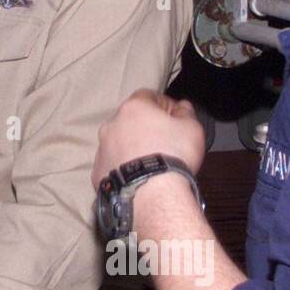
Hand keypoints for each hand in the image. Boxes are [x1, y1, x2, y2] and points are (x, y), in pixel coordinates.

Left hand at [91, 89, 205, 189]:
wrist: (152, 193)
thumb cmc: (173, 154)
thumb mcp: (192, 128)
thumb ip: (186, 112)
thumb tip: (181, 107)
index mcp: (133, 108)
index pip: (148, 96)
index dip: (164, 105)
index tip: (175, 118)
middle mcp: (111, 124)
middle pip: (130, 119)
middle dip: (145, 127)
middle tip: (163, 142)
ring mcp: (101, 149)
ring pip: (118, 142)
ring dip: (132, 147)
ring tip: (149, 163)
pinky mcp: (98, 172)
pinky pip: (112, 164)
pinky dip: (123, 167)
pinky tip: (137, 177)